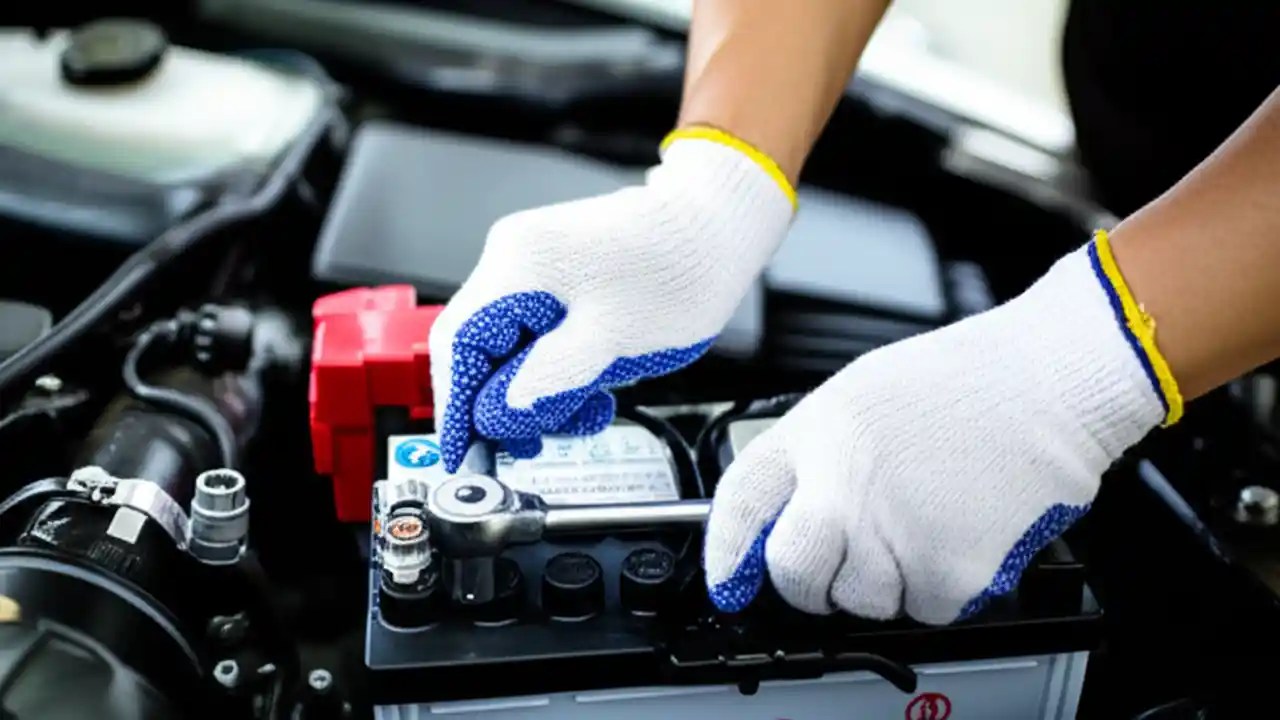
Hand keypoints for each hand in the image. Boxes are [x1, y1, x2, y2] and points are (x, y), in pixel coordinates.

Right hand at [428, 130, 794, 471]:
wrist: (720, 226)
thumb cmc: (677, 272)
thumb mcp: (610, 344)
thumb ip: (547, 382)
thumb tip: (497, 416)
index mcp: (519, 266)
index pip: (460, 346)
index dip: (456, 407)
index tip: (461, 454)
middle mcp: (516, 258)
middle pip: (480, 348)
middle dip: (501, 404)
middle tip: (528, 445)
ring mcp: (537, 264)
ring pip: (512, 347)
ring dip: (537, 391)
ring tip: (584, 416)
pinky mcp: (561, 274)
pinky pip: (539, 333)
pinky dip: (557, 370)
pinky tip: (591, 391)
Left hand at [703, 236, 1179, 623]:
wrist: (1048, 379)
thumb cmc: (965, 382)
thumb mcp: (859, 396)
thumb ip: (816, 455)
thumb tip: (788, 512)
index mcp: (816, 434)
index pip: (740, 504)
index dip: (726, 551)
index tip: (730, 579)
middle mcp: (842, 485)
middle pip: (794, 575)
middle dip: (814, 582)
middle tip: (849, 559)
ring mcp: (891, 531)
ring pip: (862, 601)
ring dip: (889, 582)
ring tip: (925, 523)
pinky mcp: (946, 569)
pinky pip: (926, 610)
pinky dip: (945, 588)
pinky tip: (962, 533)